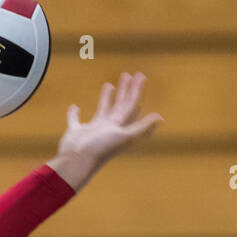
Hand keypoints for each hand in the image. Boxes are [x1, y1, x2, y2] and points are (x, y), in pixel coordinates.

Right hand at [47, 72, 163, 189]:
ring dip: (106, 99)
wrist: (77, 162)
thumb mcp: (124, 136)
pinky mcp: (76, 132)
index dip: (137, 92)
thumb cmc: (100, 149)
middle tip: (127, 75)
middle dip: (125, 91)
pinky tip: (75, 107)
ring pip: (102, 110)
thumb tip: (161, 118)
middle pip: (120, 106)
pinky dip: (74, 113)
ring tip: (109, 85)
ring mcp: (92, 130)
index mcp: (119, 128)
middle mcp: (108, 129)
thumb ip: (142, 128)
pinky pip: (75, 120)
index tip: (141, 77)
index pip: (131, 106)